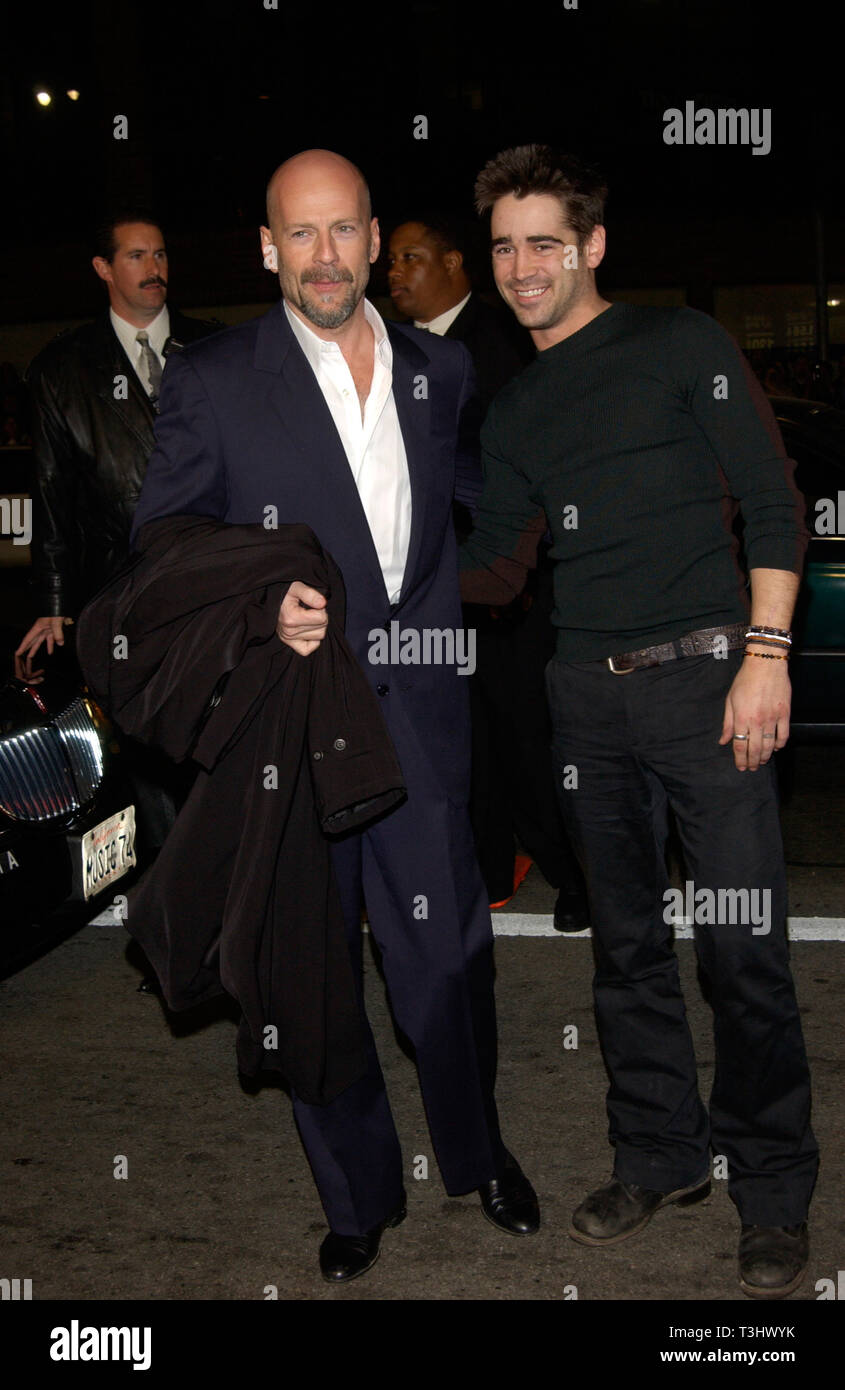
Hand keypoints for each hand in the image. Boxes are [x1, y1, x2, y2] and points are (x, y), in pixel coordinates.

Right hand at [14, 616, 72, 683]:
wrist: (60, 604)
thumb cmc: (56, 610)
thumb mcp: (56, 622)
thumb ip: (58, 633)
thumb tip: (60, 644)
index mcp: (38, 627)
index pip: (28, 639)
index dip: (23, 647)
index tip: (18, 653)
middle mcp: (41, 629)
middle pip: (32, 641)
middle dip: (27, 648)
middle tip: (22, 656)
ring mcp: (46, 629)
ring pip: (40, 641)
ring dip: (36, 648)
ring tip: (32, 656)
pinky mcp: (53, 628)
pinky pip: (50, 638)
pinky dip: (50, 645)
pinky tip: (50, 652)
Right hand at [276, 582, 327, 655]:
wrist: (272, 599)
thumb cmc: (286, 592)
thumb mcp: (296, 587)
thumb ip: (310, 594)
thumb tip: (322, 603)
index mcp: (290, 618)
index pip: (322, 618)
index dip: (321, 608)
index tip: (313, 603)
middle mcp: (289, 632)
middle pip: (322, 628)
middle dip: (320, 617)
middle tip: (310, 610)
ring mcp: (289, 639)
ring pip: (319, 637)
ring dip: (317, 627)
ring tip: (308, 617)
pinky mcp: (290, 644)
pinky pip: (308, 649)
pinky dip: (312, 640)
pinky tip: (307, 629)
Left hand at [719, 653, 790, 770]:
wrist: (765, 664)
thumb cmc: (745, 680)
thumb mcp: (730, 700)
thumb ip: (727, 723)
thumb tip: (723, 741)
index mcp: (741, 718)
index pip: (740, 746)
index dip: (740, 759)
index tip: (740, 767)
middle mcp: (757, 721)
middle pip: (755, 749)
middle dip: (752, 762)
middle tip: (751, 768)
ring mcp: (772, 718)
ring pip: (770, 745)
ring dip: (766, 756)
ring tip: (762, 761)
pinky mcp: (784, 713)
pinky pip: (783, 735)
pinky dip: (780, 744)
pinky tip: (776, 748)